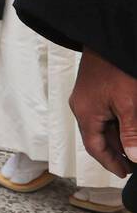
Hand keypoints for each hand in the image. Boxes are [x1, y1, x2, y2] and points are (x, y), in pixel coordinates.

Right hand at [70, 48, 136, 178]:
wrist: (107, 39)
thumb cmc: (116, 69)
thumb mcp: (129, 105)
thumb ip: (131, 134)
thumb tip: (134, 158)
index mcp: (85, 113)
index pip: (95, 147)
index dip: (110, 163)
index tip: (124, 173)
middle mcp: (81, 107)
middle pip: (97, 137)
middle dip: (115, 152)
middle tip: (133, 163)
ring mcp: (86, 97)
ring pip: (102, 126)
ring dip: (118, 138)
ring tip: (134, 146)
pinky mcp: (93, 90)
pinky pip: (103, 113)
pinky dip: (116, 124)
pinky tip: (129, 125)